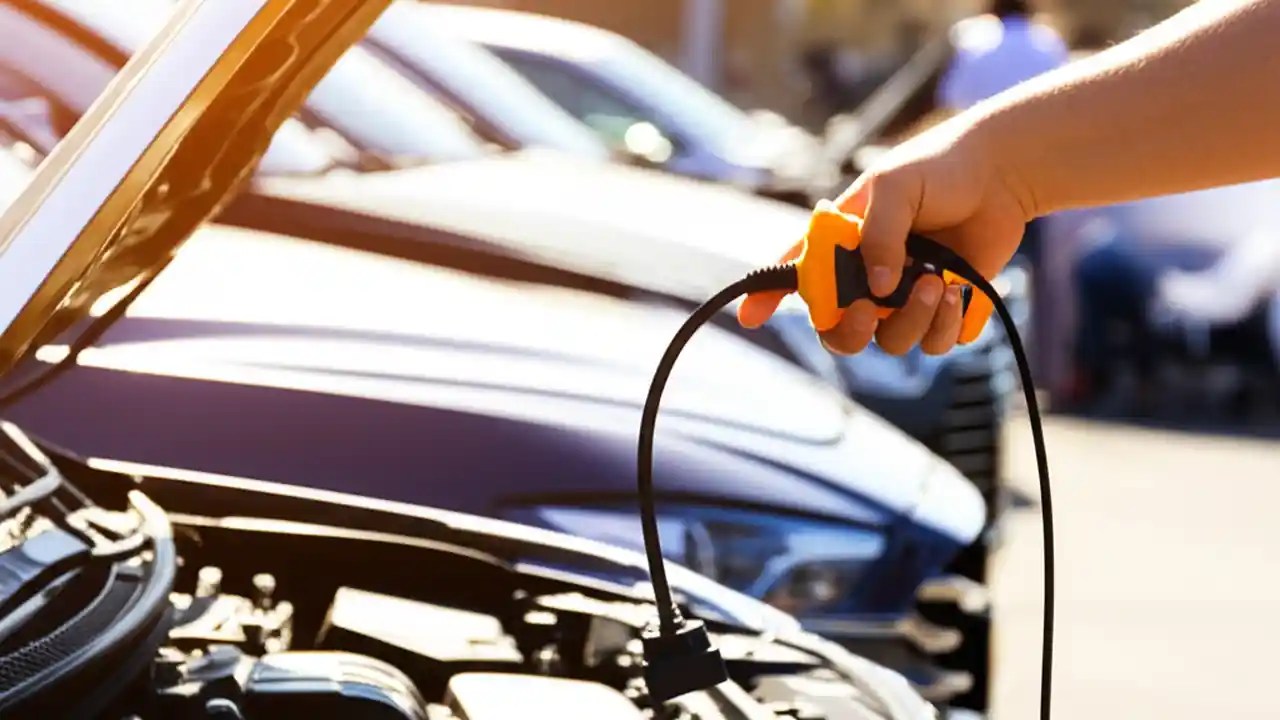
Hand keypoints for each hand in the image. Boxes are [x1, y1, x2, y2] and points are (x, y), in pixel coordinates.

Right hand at [739, 119, 1033, 355]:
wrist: (1003, 173)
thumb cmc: (939, 168)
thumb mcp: (895, 186)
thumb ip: (878, 234)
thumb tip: (876, 289)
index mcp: (842, 243)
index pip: (795, 274)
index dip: (767, 296)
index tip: (750, 316)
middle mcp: (867, 276)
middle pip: (838, 329)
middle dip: (849, 330)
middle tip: (870, 311)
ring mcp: (905, 296)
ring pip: (891, 341)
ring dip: (911, 320)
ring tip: (936, 283)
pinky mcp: (943, 308)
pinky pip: (934, 343)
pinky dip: (944, 325)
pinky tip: (958, 292)